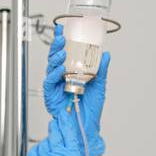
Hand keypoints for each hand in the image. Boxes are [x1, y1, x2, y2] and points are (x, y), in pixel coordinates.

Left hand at [26, 106, 85, 155]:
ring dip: (49, 143)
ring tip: (54, 153)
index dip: (66, 121)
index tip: (64, 114)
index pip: (67, 131)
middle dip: (57, 130)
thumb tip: (66, 133)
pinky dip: (41, 152)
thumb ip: (72, 149)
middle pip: (54, 134)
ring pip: (44, 142)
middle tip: (58, 126)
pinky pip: (36, 152)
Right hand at [44, 24, 108, 155]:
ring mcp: (55, 86)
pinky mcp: (50, 96)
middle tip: (61, 37)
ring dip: (56, 58)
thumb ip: (101, 70)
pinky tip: (60, 69)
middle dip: (56, 46)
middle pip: (55, 58)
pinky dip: (54, 74)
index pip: (65, 54)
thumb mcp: (99, 86)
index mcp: (72, 73)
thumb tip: (106, 54)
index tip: (62, 28)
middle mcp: (62, 78)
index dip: (62, 41)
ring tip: (63, 52)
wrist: (86, 127)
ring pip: (51, 67)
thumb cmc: (91, 110)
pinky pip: (49, 82)